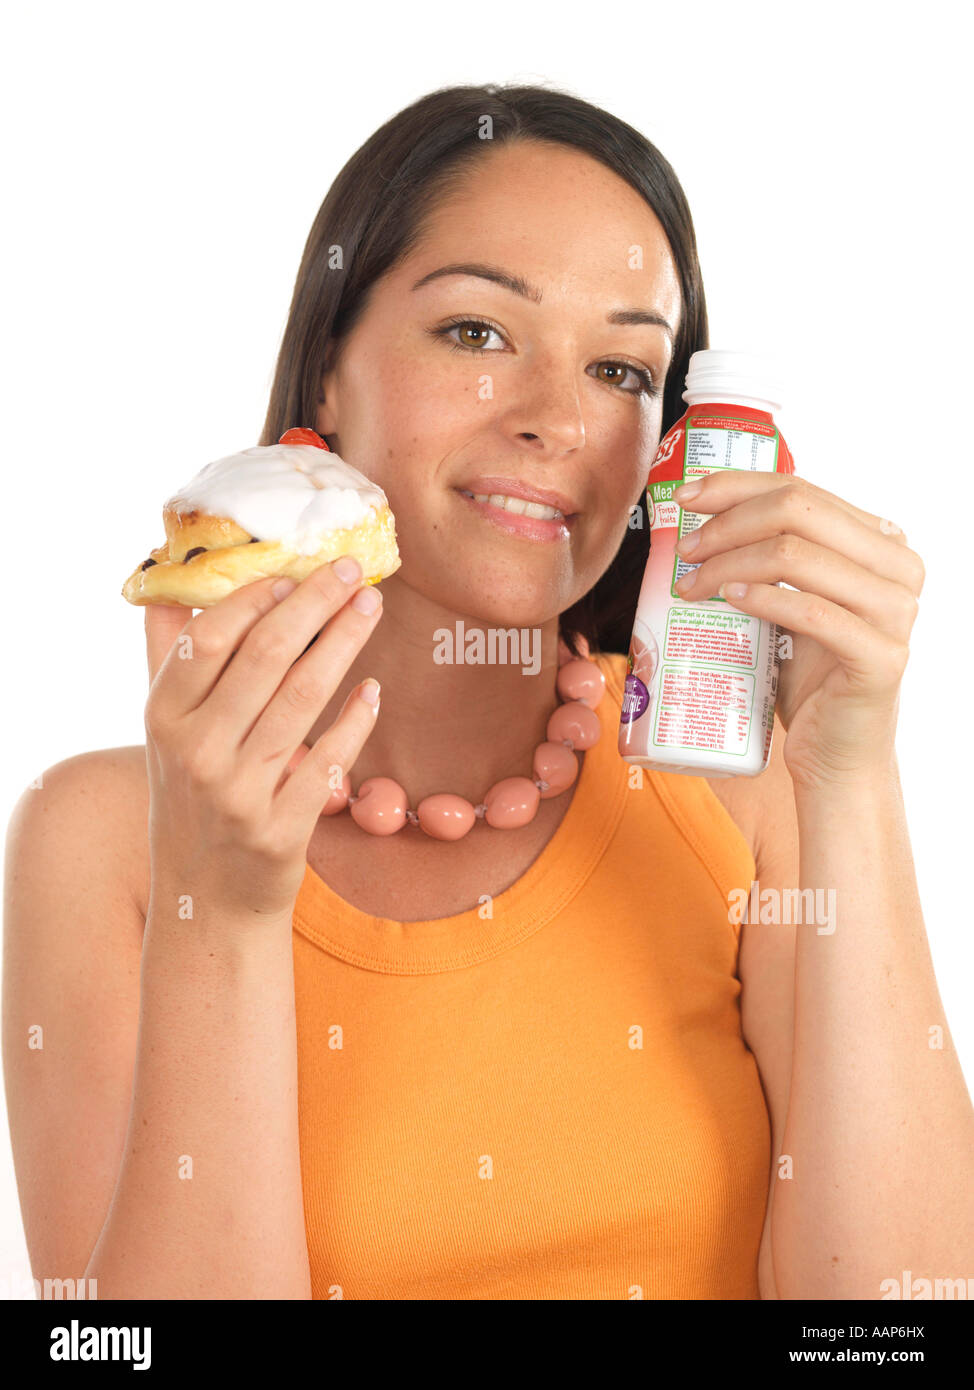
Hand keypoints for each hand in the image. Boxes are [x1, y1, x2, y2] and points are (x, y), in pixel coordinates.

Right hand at [142, 559, 383, 920]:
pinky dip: (356, 721)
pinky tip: (374, 690)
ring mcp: (238, 793)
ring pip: (302, 700)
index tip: (295, 569)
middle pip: (264, 658)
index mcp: (163, 717)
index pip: (210, 639)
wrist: (206, 896)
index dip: (255, 599)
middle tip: (352, 569)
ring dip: (344, 644)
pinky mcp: (281, 830)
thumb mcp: (166, 729)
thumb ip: (168, 654)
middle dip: (314, 604)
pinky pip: (329, 762)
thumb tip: (171, 578)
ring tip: (372, 607)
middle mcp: (196, 752)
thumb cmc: (192, 793)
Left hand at [671, 473, 924, 788]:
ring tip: (690, 582)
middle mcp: (900, 566)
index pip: (801, 489)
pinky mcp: (880, 656)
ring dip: (730, 561)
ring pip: (797, 556)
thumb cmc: (808, 676)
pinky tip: (726, 596)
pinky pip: (811, 611)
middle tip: (685, 549)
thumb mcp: (792, 602)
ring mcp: (896, 611)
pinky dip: (761, 597)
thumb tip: (696, 517)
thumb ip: (774, 557)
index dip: (737, 485)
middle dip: (729, 522)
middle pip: (798, 511)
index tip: (687, 497)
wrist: (837, 754)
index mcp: (882, 541)